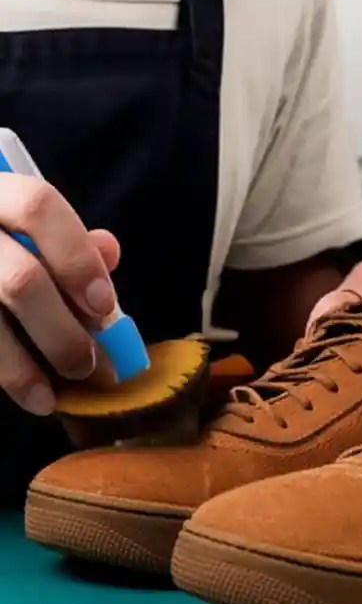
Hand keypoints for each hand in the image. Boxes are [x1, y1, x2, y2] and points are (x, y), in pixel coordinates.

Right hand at [0, 173, 119, 414]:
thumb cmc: (1, 241)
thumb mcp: (24, 225)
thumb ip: (67, 239)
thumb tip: (108, 250)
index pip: (38, 206)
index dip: (77, 257)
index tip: (105, 306)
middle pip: (20, 280)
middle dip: (61, 331)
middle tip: (87, 364)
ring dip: (20, 367)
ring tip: (47, 397)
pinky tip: (20, 394)